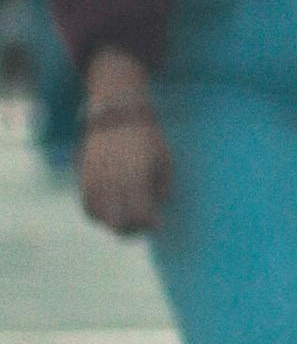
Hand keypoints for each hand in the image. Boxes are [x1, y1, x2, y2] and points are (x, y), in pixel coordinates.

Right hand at [77, 97, 167, 239]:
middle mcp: (113, 184)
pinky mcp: (84, 178)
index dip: (150, 224)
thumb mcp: (164, 160)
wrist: (117, 114)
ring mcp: (96, 181)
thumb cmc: (147, 137)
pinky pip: (87, 207)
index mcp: (136, 179)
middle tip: (142, 223)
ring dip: (114, 223)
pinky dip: (98, 215)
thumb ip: (163, 187)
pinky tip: (109, 210)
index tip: (157, 221)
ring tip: (126, 216)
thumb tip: (157, 206)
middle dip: (132, 229)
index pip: (140, 216)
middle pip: (118, 223)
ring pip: (101, 218)